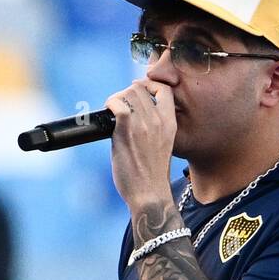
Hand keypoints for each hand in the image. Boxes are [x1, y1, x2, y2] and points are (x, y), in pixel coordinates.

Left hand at [106, 78, 176, 209]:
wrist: (149, 194)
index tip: (138, 92)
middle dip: (126, 93)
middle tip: (118, 107)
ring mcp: (143, 125)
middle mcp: (158, 121)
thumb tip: (135, 117)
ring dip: (116, 99)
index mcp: (170, 124)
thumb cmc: (152, 176)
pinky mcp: (126, 131)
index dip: (149, 85)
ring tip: (112, 112)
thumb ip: (154, 129)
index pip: (164, 89)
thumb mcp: (163, 146)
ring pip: (128, 94)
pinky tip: (108, 114)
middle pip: (140, 89)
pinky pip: (117, 105)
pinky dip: (110, 105)